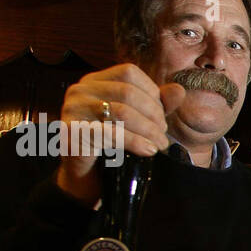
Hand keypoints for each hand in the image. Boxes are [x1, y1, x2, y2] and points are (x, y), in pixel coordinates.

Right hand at [55, 64, 185, 203]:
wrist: (87, 177)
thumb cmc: (113, 146)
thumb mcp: (138, 121)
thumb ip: (157, 104)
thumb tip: (179, 90)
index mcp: (95, 80)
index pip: (128, 72)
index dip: (151, 92)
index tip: (162, 115)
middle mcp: (80, 90)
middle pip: (127, 92)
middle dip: (153, 115)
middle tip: (162, 135)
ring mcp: (73, 109)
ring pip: (121, 111)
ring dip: (148, 130)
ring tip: (159, 145)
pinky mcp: (72, 131)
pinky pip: (110, 133)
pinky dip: (135, 142)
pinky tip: (148, 150)